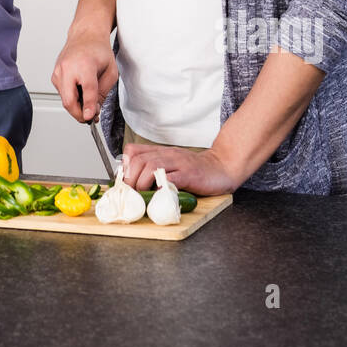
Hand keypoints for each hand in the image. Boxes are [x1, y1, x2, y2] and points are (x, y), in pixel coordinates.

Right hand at [51, 30, 117, 121]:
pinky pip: (62, 94)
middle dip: (79, 114)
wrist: (85, 36)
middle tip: (90, 118)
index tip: (89, 117)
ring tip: (88, 102)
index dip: (89, 106)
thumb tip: (93, 110)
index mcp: (85, 64)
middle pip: (69, 100)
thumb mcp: (111, 72)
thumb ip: (103, 92)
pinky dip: (72, 97)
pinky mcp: (55, 75)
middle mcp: (68, 67)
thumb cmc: (98, 51)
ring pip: (64, 99)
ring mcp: (59, 71)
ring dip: (76, 106)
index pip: (87, 90)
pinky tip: (80, 90)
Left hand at [121, 144, 237, 195]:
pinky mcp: (190, 174)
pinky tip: (159, 194)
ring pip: (152, 166)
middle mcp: (168, 155)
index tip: (124, 181)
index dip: (124, 166)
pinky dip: (161, 186)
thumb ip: (157, 171)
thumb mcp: (173, 165)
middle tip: (130, 193)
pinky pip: (171, 178)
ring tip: (142, 195)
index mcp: (162, 152)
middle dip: (130, 178)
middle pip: (139, 159)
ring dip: (142, 182)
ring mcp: (179, 163)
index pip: (134, 151)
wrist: (222, 167)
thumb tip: (135, 185)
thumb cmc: (197, 170)